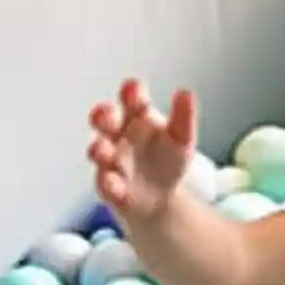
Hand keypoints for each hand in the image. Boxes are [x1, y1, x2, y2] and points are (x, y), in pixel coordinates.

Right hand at [87, 78, 195, 218]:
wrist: (161, 196)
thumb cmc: (167, 159)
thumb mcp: (182, 137)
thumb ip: (183, 116)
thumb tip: (186, 92)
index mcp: (137, 117)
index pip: (132, 99)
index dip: (131, 93)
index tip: (132, 88)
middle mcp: (119, 135)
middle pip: (105, 120)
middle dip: (104, 116)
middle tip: (110, 115)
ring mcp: (111, 160)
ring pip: (99, 150)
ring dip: (99, 148)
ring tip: (104, 148)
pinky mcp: (110, 187)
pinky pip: (105, 184)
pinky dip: (107, 182)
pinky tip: (111, 180)